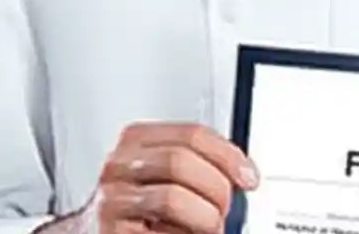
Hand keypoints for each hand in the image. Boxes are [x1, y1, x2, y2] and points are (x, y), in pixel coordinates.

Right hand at [92, 123, 258, 233]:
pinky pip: (161, 233)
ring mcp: (112, 201)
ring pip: (172, 198)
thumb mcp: (159, 176)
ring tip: (207, 229)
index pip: (191, 135)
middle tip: (224, 210)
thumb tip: (240, 174)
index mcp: (135, 141)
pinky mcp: (111, 232)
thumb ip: (193, 167)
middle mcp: (119, 166)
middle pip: (181, 161)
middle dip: (216, 189)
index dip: (227, 155)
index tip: (248, 177)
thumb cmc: (135, 208)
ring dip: (204, 220)